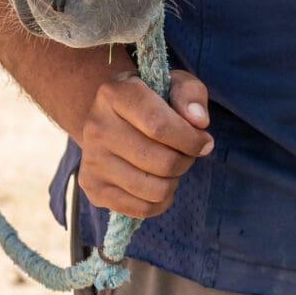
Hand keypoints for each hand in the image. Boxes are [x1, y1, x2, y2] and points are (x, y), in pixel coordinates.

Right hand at [75, 69, 211, 217]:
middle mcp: (96, 126)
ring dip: (173, 181)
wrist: (115, 119)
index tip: (204, 141)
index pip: (159, 125)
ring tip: (169, 165)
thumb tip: (199, 122)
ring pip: (154, 189)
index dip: (190, 139)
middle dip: (186, 160)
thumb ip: (191, 95)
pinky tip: (158, 182)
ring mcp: (92, 159)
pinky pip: (141, 209)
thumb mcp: (174, 85)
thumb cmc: (153, 101)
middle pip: (161, 161)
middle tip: (186, 153)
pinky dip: (160, 201)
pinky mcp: (93, 186)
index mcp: (115, 94)